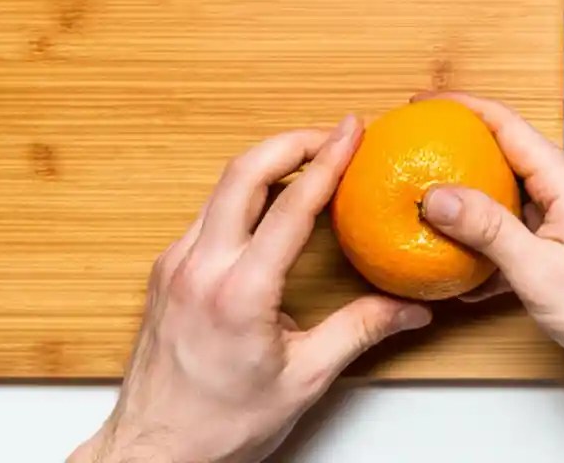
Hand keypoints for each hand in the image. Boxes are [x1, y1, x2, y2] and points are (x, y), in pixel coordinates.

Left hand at [70, 118, 431, 462]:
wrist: (155, 450)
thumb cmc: (218, 424)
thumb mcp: (304, 379)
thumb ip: (360, 332)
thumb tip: (409, 309)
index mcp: (239, 293)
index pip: (291, 205)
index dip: (327, 160)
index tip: (352, 132)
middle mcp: (199, 268)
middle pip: (244, 172)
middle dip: (291, 141)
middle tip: (332, 134)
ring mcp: (175, 265)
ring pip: (222, 188)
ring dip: (267, 164)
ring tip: (309, 161)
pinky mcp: (166, 271)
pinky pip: (209, 213)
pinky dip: (245, 194)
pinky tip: (271, 205)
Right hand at [418, 93, 563, 388]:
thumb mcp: (538, 273)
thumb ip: (485, 229)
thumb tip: (436, 195)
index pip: (505, 123)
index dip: (460, 106)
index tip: (420, 103)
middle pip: (509, 153)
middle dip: (462, 157)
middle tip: (418, 163)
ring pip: (519, 191)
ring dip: (480, 206)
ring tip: (434, 218)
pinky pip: (534, 220)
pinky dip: (504, 235)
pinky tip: (474, 268)